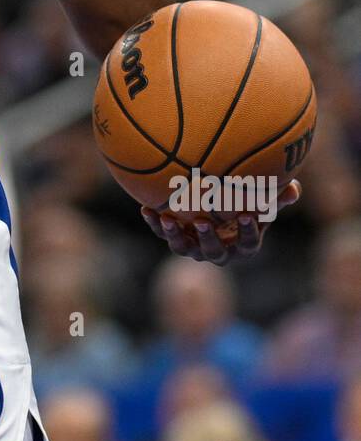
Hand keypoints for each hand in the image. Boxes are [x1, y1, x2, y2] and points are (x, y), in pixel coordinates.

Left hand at [141, 180, 301, 265]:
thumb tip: (295, 188)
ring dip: (175, 234)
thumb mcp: (263, 203)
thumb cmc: (247, 207)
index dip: (248, 230)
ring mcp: (196, 248)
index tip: (248, 214)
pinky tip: (146, 209)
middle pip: (213, 251)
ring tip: (168, 218)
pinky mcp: (177, 238)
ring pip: (184, 247)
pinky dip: (155, 223)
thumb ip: (276, 198)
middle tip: (202, 221)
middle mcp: (219, 252)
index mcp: (243, 245)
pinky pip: (165, 234)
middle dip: (207, 237)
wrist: (219, 214)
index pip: (249, 242)